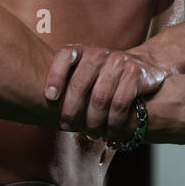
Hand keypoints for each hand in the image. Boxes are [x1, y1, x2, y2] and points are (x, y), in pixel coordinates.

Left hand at [45, 45, 170, 140]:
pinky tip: (110, 131)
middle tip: (67, 127)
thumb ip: (68, 86)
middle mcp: (99, 53)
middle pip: (80, 83)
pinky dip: (113, 123)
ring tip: (91, 134)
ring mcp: (119, 61)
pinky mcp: (135, 73)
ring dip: (93, 122)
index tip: (50, 98)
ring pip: (100, 98)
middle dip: (72, 111)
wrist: (144, 68)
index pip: (65, 55)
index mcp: (82, 51)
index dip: (55, 75)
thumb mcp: (85, 76)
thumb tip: (41, 112)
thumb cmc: (105, 79)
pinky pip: (120, 103)